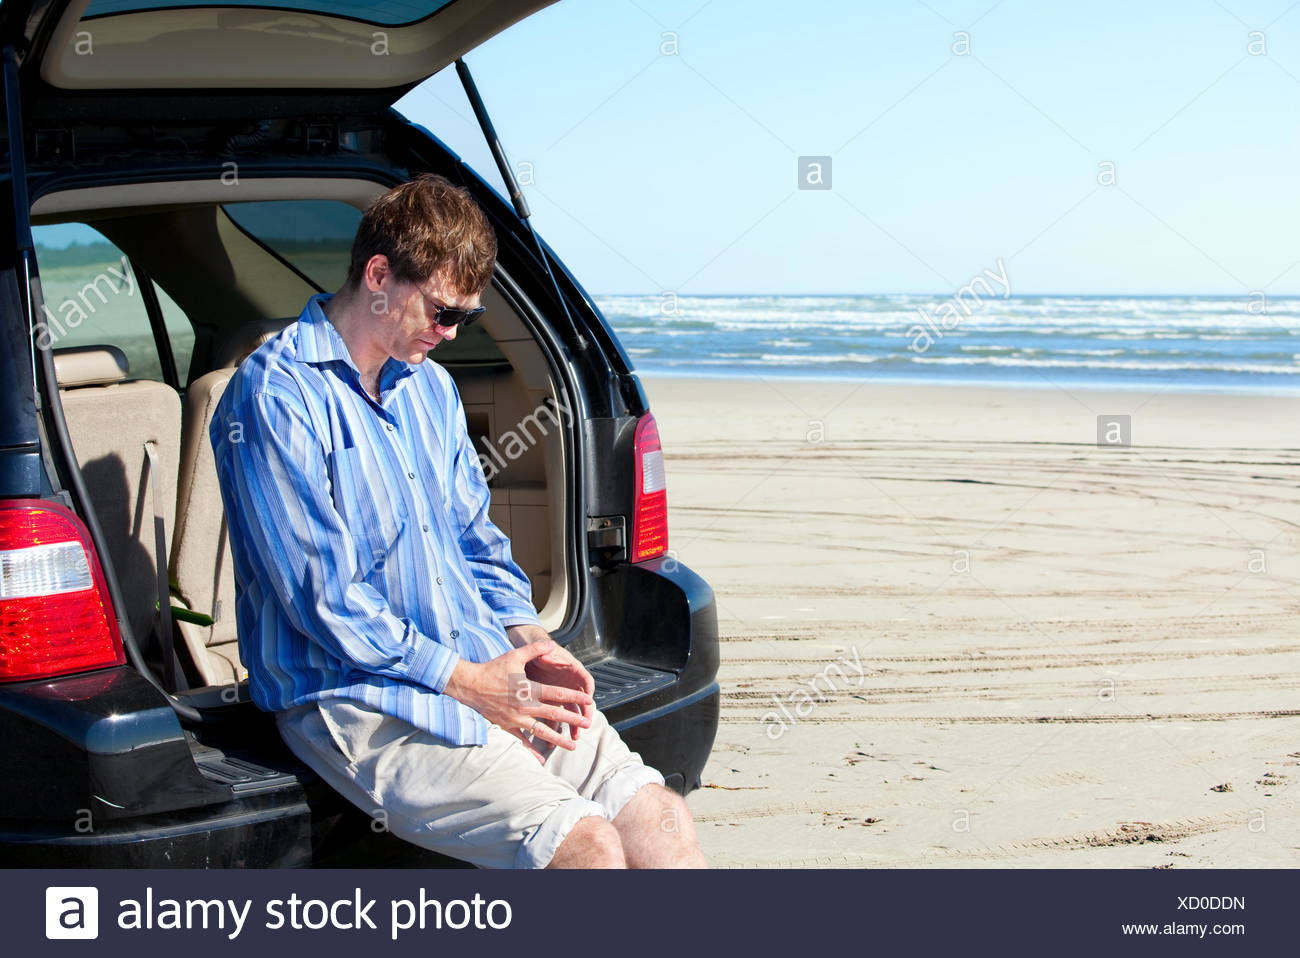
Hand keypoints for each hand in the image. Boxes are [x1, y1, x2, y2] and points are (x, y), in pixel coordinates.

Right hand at [443, 641, 593, 763]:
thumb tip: (551, 644)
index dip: (574, 697)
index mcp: (529, 689)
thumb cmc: (493, 669)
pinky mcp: (506, 726)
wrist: (471, 685)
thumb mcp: (515, 656)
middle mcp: (525, 706)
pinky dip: (531, 750)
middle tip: (588, 724)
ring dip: (558, 739)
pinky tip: (541, 759)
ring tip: (572, 745)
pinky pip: (521, 741)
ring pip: (541, 732)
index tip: (588, 701)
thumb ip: (534, 650)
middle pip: (554, 714)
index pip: (557, 694)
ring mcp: (516, 718)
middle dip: (572, 720)